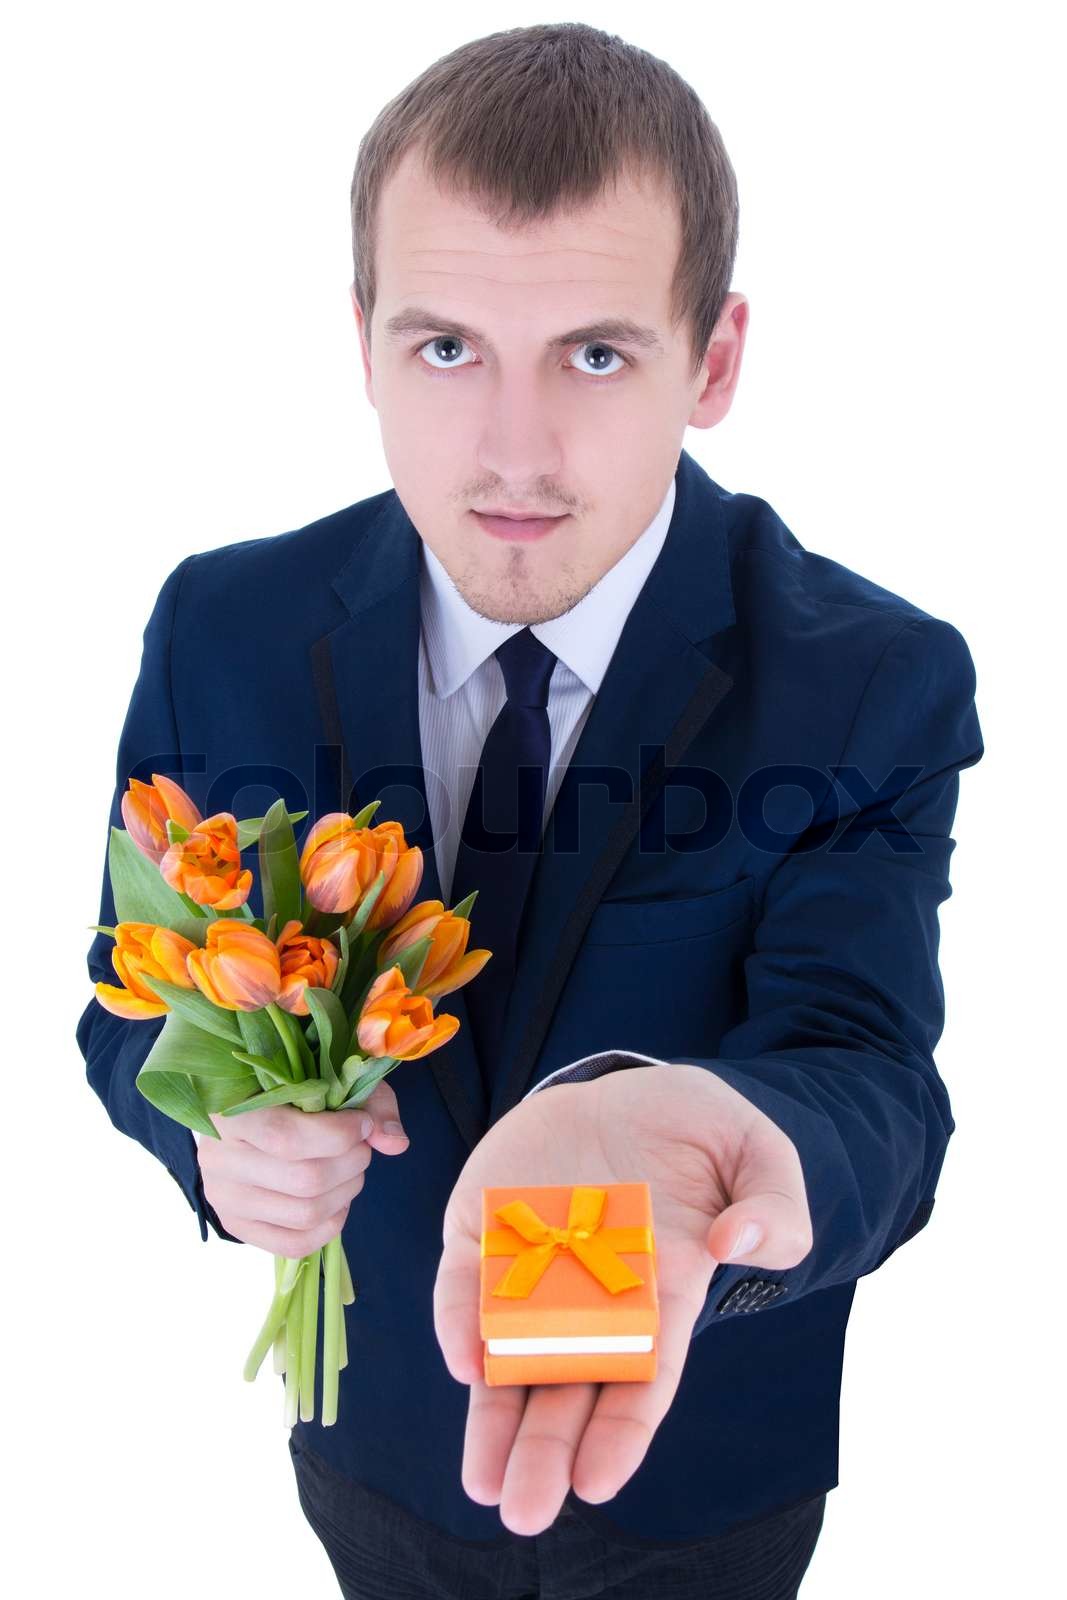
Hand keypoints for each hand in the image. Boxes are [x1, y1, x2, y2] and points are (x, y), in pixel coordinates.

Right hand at [193, 1079, 410, 1253]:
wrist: (242, 1118)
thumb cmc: (288, 1093)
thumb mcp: (329, 1080)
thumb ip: (368, 1102)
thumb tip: (394, 1142)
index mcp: (230, 1113)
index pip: (288, 1139)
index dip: (339, 1135)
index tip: (362, 1123)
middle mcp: (218, 1159)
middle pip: (305, 1180)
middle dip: (351, 1163)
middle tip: (361, 1148)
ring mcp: (224, 1198)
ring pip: (304, 1214)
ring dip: (346, 1193)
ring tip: (351, 1170)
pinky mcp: (236, 1226)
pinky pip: (294, 1244)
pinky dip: (330, 1224)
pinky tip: (337, 1199)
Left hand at [432, 1062, 812, 1534]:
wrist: (630, 1089)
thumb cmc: (701, 1134)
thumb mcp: (759, 1154)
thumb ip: (775, 1204)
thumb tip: (741, 1242)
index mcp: (662, 1294)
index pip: (643, 1380)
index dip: (621, 1432)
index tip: (597, 1479)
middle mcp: (592, 1298)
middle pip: (567, 1389)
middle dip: (544, 1451)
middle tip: (523, 1510)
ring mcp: (533, 1268)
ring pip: (506, 1358)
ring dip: (492, 1419)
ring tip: (482, 1484)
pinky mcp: (486, 1228)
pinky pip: (465, 1283)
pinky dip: (459, 1320)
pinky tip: (462, 1360)